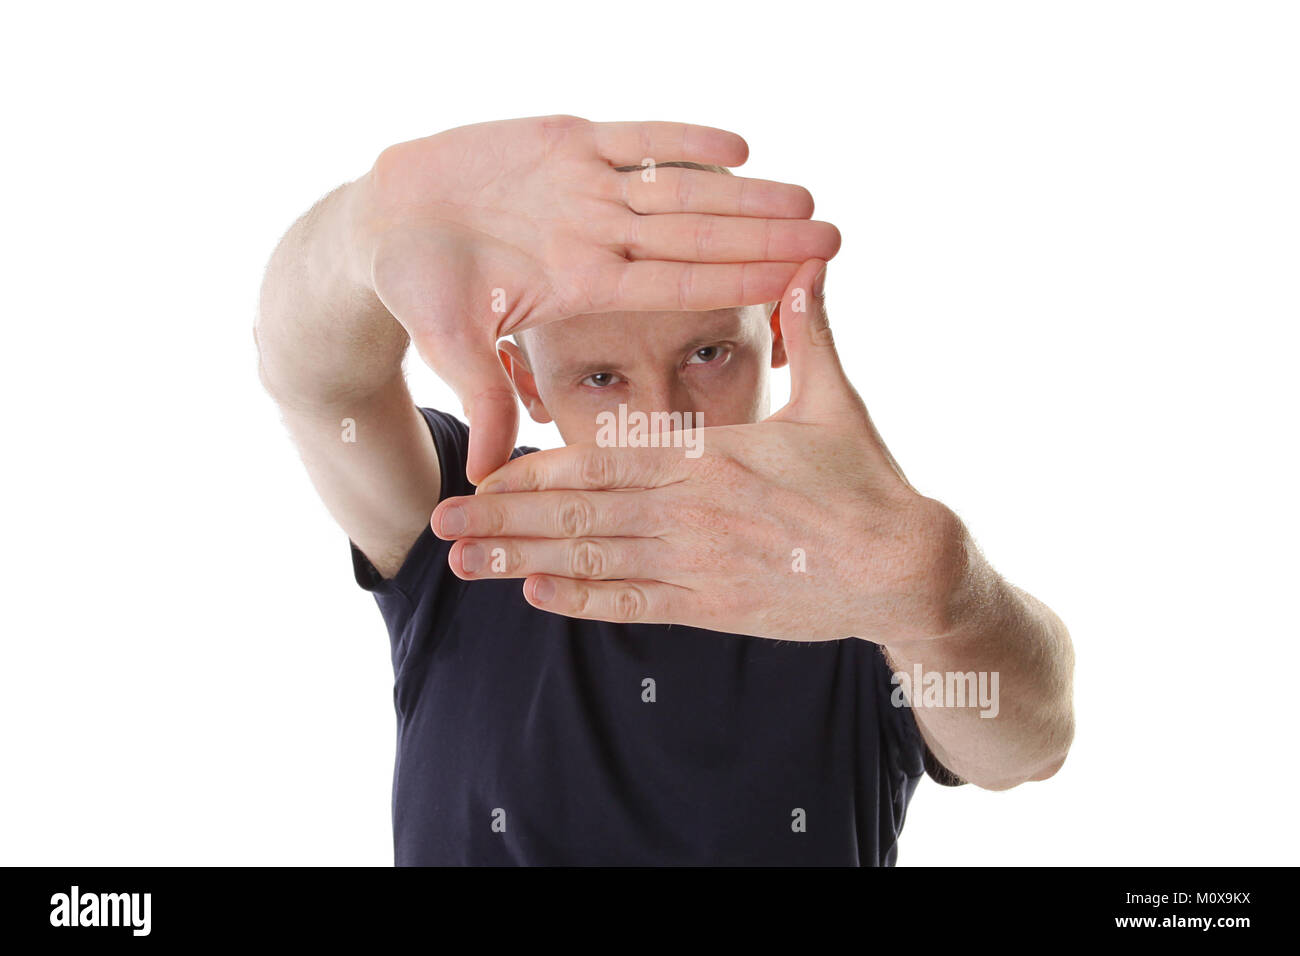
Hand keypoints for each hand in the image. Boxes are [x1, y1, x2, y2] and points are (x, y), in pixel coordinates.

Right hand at [347, 115, 840, 481]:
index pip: (678, 286)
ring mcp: (589, 188)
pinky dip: (682, 142)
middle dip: (763, 238)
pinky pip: (637, 140)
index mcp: (587, 285)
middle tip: (833, 237)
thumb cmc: (419, 290)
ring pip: (681, 190)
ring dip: (741, 194)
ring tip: (804, 198)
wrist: (388, 226)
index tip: (797, 287)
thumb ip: (486, 398)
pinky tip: (738, 146)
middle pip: (698, 237)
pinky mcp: (567, 141)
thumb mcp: (455, 346)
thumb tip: (487, 479)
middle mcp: (600, 237)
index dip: (737, 282)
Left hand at [430, 259, 966, 642]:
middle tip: (444, 520)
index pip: (605, 460)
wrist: (905, 568)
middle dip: (506, 518)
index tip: (485, 467)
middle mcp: (691, 513)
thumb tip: (808, 263)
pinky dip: (583, 599)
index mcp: (711, 457)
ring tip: (465, 563)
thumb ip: (812, 332)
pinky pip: (635, 604)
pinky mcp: (714, 609)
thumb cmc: (868, 482)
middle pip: (580, 513)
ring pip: (595, 562)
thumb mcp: (838, 401)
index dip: (536, 467)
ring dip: (524, 562)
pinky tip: (536, 595)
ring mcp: (698, 566)